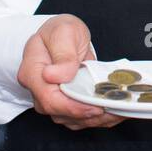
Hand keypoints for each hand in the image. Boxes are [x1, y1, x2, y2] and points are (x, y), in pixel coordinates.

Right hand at [18, 14, 124, 129]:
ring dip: (96, 119)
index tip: (95, 106)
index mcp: (32, 72)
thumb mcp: (64, 32)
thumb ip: (63, 53)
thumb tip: (55, 76)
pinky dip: (97, 117)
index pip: (49, 99)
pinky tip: (115, 111)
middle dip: (89, 115)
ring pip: (70, 119)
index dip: (73, 107)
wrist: (63, 36)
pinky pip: (78, 117)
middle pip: (60, 113)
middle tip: (116, 110)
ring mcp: (49, 98)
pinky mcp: (63, 103)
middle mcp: (38, 90)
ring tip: (119, 111)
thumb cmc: (61, 31)